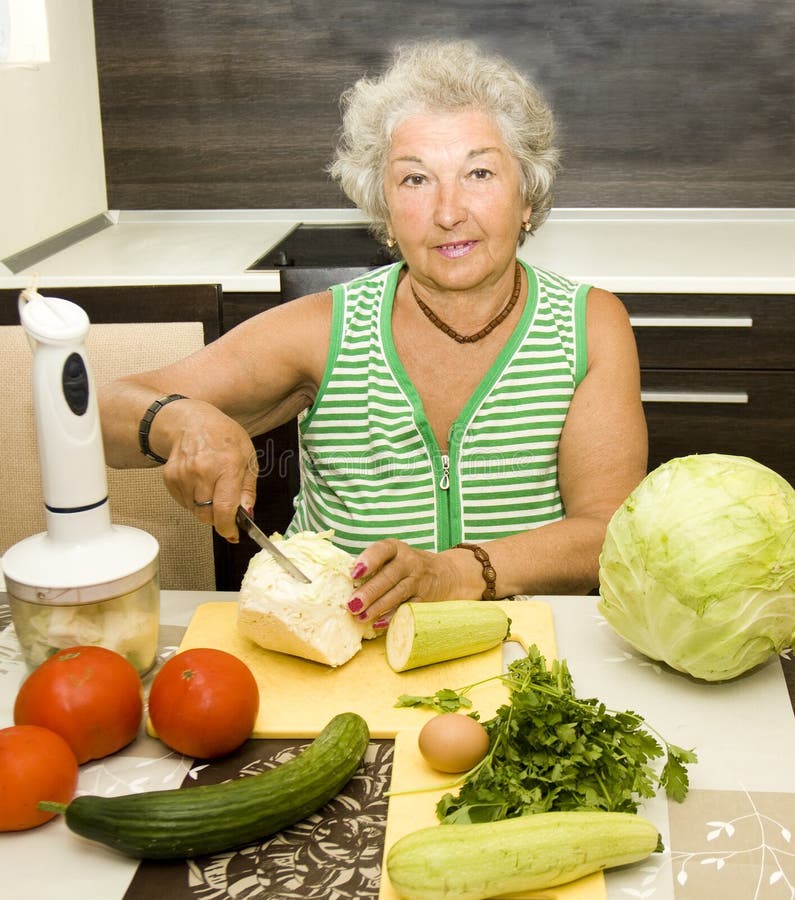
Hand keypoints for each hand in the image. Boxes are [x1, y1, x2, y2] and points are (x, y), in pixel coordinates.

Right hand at [158, 401, 258, 540]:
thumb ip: (248, 489)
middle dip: (218, 519)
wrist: (191, 422)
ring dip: (205, 509)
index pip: (224, 508)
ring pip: (195, 511)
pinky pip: (184, 503)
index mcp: (227, 465)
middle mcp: (202, 471)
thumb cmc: (222, 436)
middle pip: (207, 515)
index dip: (228, 527)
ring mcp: (183, 475)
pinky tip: (199, 484)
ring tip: (212, 487)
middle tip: (224, 509)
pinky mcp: (170, 478)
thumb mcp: (248, 457)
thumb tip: (247, 513)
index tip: (233, 534)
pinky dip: (193, 501)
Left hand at [345, 539, 460, 627]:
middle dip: (369, 591)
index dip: (369, 560)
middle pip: (388, 576)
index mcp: (396, 549)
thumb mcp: (393, 557)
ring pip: (397, 593)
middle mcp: (409, 562)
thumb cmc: (405, 566)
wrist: (445, 574)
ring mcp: (418, 580)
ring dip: (377, 607)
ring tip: (359, 616)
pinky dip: (392, 617)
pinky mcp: (425, 598)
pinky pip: (407, 608)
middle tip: (351, 604)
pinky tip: (378, 624)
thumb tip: (342, 582)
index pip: (382, 550)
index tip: (354, 573)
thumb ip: (373, 566)